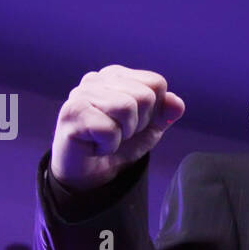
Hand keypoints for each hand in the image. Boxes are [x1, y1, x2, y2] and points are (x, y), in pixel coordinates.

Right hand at [50, 65, 185, 189]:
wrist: (91, 173)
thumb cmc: (117, 144)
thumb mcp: (149, 128)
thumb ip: (165, 113)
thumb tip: (177, 103)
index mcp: (117, 76)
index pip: (156, 83)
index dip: (153, 111)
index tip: (134, 123)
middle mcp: (97, 79)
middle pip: (144, 95)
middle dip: (138, 123)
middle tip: (119, 132)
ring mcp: (81, 93)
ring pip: (126, 108)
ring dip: (123, 134)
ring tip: (107, 137)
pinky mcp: (72, 112)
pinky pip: (108, 129)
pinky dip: (109, 145)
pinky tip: (96, 145)